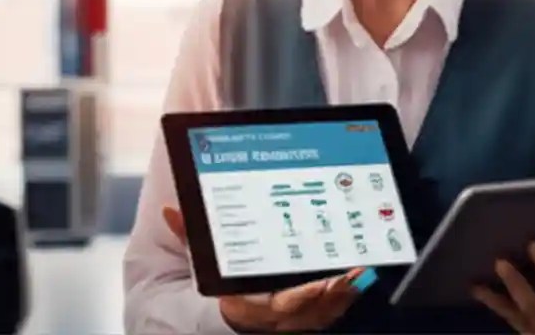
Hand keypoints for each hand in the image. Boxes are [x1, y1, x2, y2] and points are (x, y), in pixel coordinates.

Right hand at [163, 206, 364, 332]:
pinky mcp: (301, 316)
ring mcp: (286, 322)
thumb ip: (190, 239)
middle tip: (355, 271)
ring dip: (344, 297)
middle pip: (307, 315)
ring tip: (362, 272)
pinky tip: (358, 279)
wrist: (204, 318)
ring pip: (320, 316)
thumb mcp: (197, 263)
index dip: (303, 297)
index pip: (278, 308)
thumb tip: (171, 211)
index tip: (325, 282)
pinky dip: (343, 299)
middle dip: (333, 296)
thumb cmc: (208, 288)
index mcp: (243, 308)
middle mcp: (268, 320)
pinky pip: (325, 313)